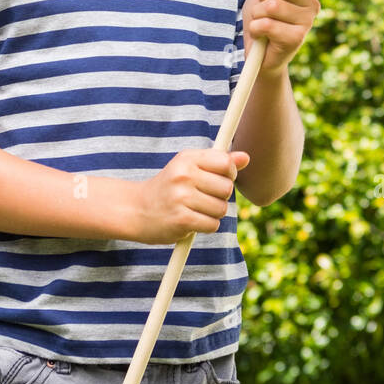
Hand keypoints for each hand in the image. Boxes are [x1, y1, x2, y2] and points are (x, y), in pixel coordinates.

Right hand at [131, 148, 250, 244]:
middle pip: (227, 188)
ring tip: (196, 210)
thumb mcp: (189, 167)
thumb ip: (218, 162)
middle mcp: (184, 175)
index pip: (226, 163)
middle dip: (221, 197)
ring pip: (221, 208)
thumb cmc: (169, 187)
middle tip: (204, 198)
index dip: (230, 174)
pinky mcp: (181, 219)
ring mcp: (182, 197)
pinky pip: (212, 225)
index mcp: (187, 158)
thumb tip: (246, 157)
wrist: (136, 210)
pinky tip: (192, 221)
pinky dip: (206, 226)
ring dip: (213, 214)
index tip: (220, 179)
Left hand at [242, 0, 319, 78]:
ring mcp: (306, 23)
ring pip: (272, 5)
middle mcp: (312, 5)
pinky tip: (260, 35)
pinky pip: (266, 23)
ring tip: (260, 22)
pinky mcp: (295, 40)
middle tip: (261, 6)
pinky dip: (255, 28)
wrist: (258, 53)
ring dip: (256, 13)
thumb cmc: (262, 17)